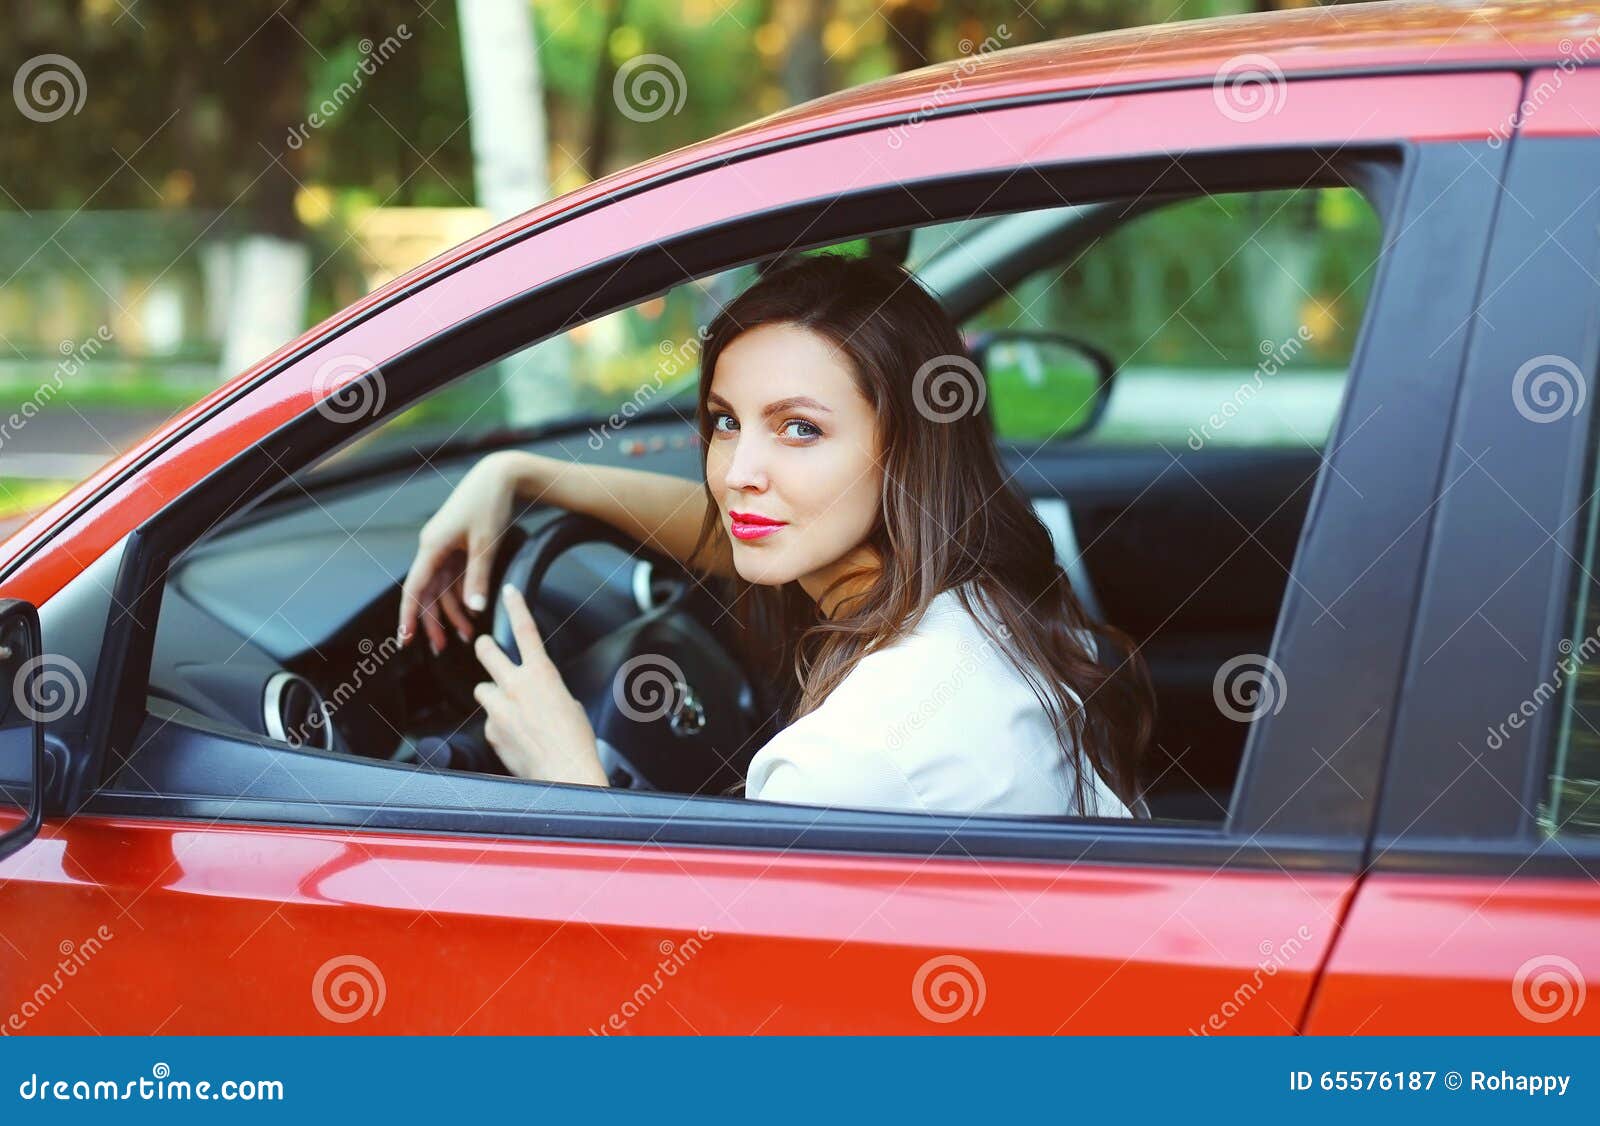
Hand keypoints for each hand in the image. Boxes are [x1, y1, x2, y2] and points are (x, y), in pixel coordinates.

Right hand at [398, 451, 528, 653]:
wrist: (500, 475)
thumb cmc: (490, 503)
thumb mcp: (485, 544)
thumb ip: (478, 579)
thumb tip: (473, 609)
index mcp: (432, 546)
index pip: (414, 589)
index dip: (408, 616)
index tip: (405, 640)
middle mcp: (433, 547)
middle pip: (427, 592)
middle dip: (433, 621)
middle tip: (440, 648)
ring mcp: (445, 546)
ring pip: (442, 587)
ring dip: (451, 612)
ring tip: (464, 635)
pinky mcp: (457, 545)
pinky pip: (454, 576)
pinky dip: (462, 595)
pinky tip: (471, 612)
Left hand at [473, 585, 607, 786]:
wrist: (564, 773)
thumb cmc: (574, 742)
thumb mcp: (568, 704)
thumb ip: (546, 690)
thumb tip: (534, 692)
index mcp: (542, 674)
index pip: (525, 629)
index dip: (516, 605)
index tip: (509, 591)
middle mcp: (516, 686)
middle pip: (487, 651)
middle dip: (485, 646)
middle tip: (485, 646)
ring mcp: (499, 709)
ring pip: (483, 690)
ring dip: (493, 696)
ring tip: (510, 712)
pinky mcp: (490, 731)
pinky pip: (489, 721)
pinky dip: (499, 727)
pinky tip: (516, 739)